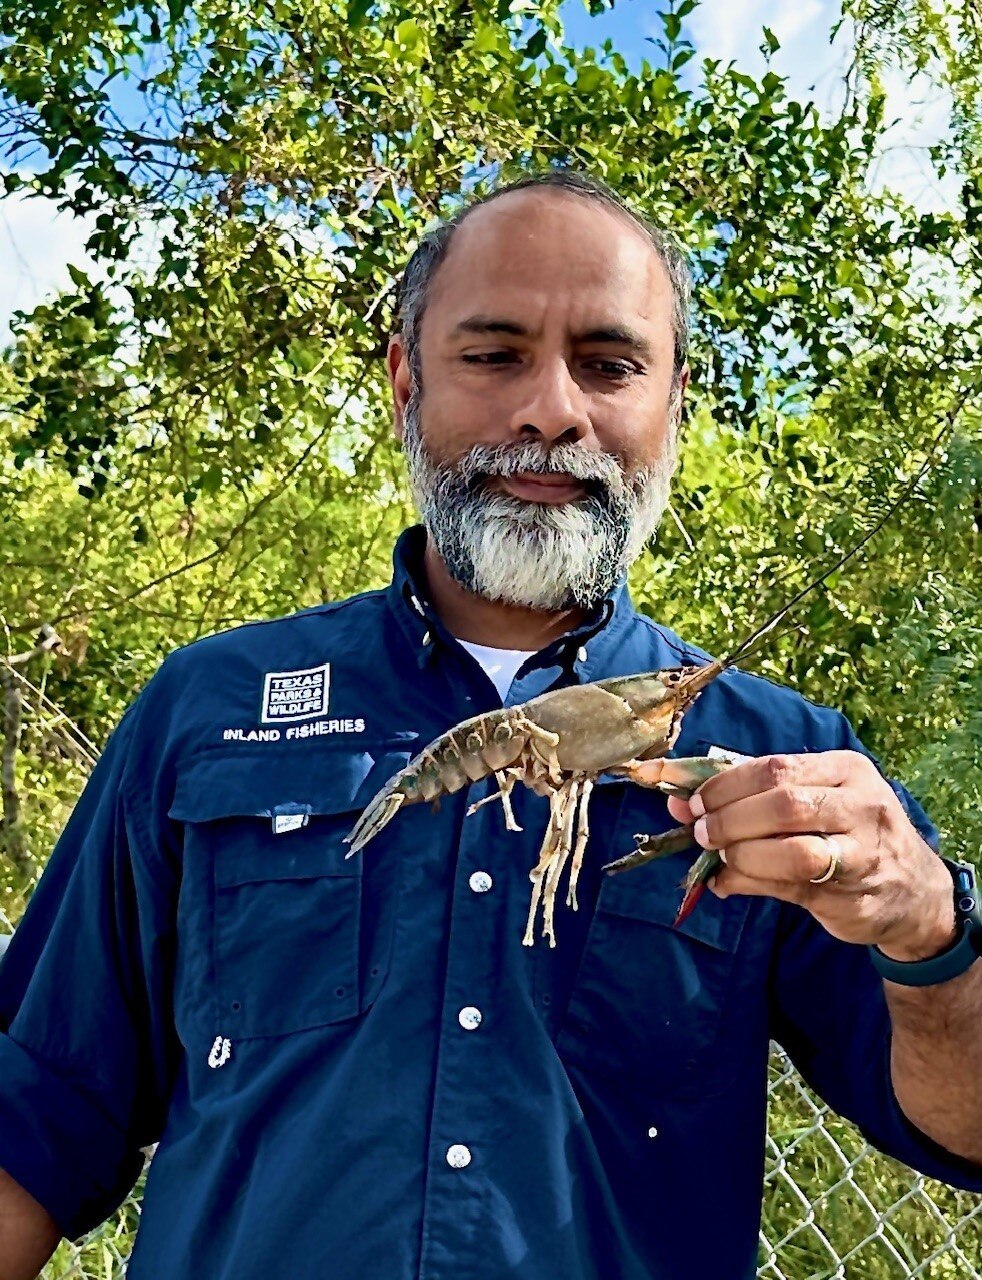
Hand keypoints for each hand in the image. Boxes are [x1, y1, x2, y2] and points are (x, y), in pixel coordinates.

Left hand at [665, 751, 956, 960]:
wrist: (915, 892)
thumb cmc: (850, 834)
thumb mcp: (816, 800)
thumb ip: (753, 799)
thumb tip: (680, 804)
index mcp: (846, 769)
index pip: (775, 767)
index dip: (725, 785)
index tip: (693, 802)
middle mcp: (860, 804)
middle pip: (782, 803)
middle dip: (729, 819)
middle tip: (701, 832)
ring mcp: (863, 851)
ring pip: (792, 850)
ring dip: (741, 854)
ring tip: (718, 858)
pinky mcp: (854, 894)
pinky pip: (791, 886)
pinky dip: (748, 883)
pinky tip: (726, 882)